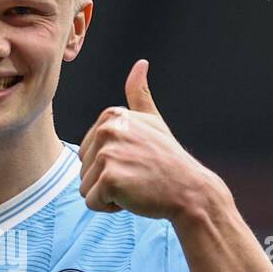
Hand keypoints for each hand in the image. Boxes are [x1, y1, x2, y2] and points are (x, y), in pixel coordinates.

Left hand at [78, 59, 226, 223]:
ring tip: (135, 185)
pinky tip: (134, 197)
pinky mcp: (109, 178)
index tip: (136, 161)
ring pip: (85, 188)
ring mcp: (108, 153)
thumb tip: (140, 64)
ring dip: (108, 195)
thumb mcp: (153, 122)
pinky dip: (110, 207)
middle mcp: (107, 130)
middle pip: (83, 170)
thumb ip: (139, 96)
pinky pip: (92, 202)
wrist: (189, 189)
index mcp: (111, 116)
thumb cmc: (168, 160)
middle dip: (106, 181)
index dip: (110, 165)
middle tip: (137, 175)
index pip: (86, 153)